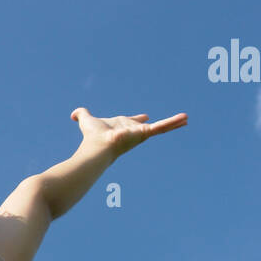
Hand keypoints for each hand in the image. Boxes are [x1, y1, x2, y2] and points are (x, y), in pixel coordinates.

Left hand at [70, 107, 186, 160]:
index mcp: (122, 127)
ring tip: (186, 119)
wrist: (98, 147)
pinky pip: (162, 126)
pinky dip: (173, 121)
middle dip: (160, 124)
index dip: (137, 119)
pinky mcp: (145, 133)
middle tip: (173, 122)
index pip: (132, 122)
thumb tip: (74, 114)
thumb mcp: (86, 120)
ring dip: (173, 123)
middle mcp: (133, 132)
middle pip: (149, 126)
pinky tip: (185, 118)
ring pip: (160, 127)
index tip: (144, 116)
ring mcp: (140, 134)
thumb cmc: (92, 136)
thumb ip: (81, 115)